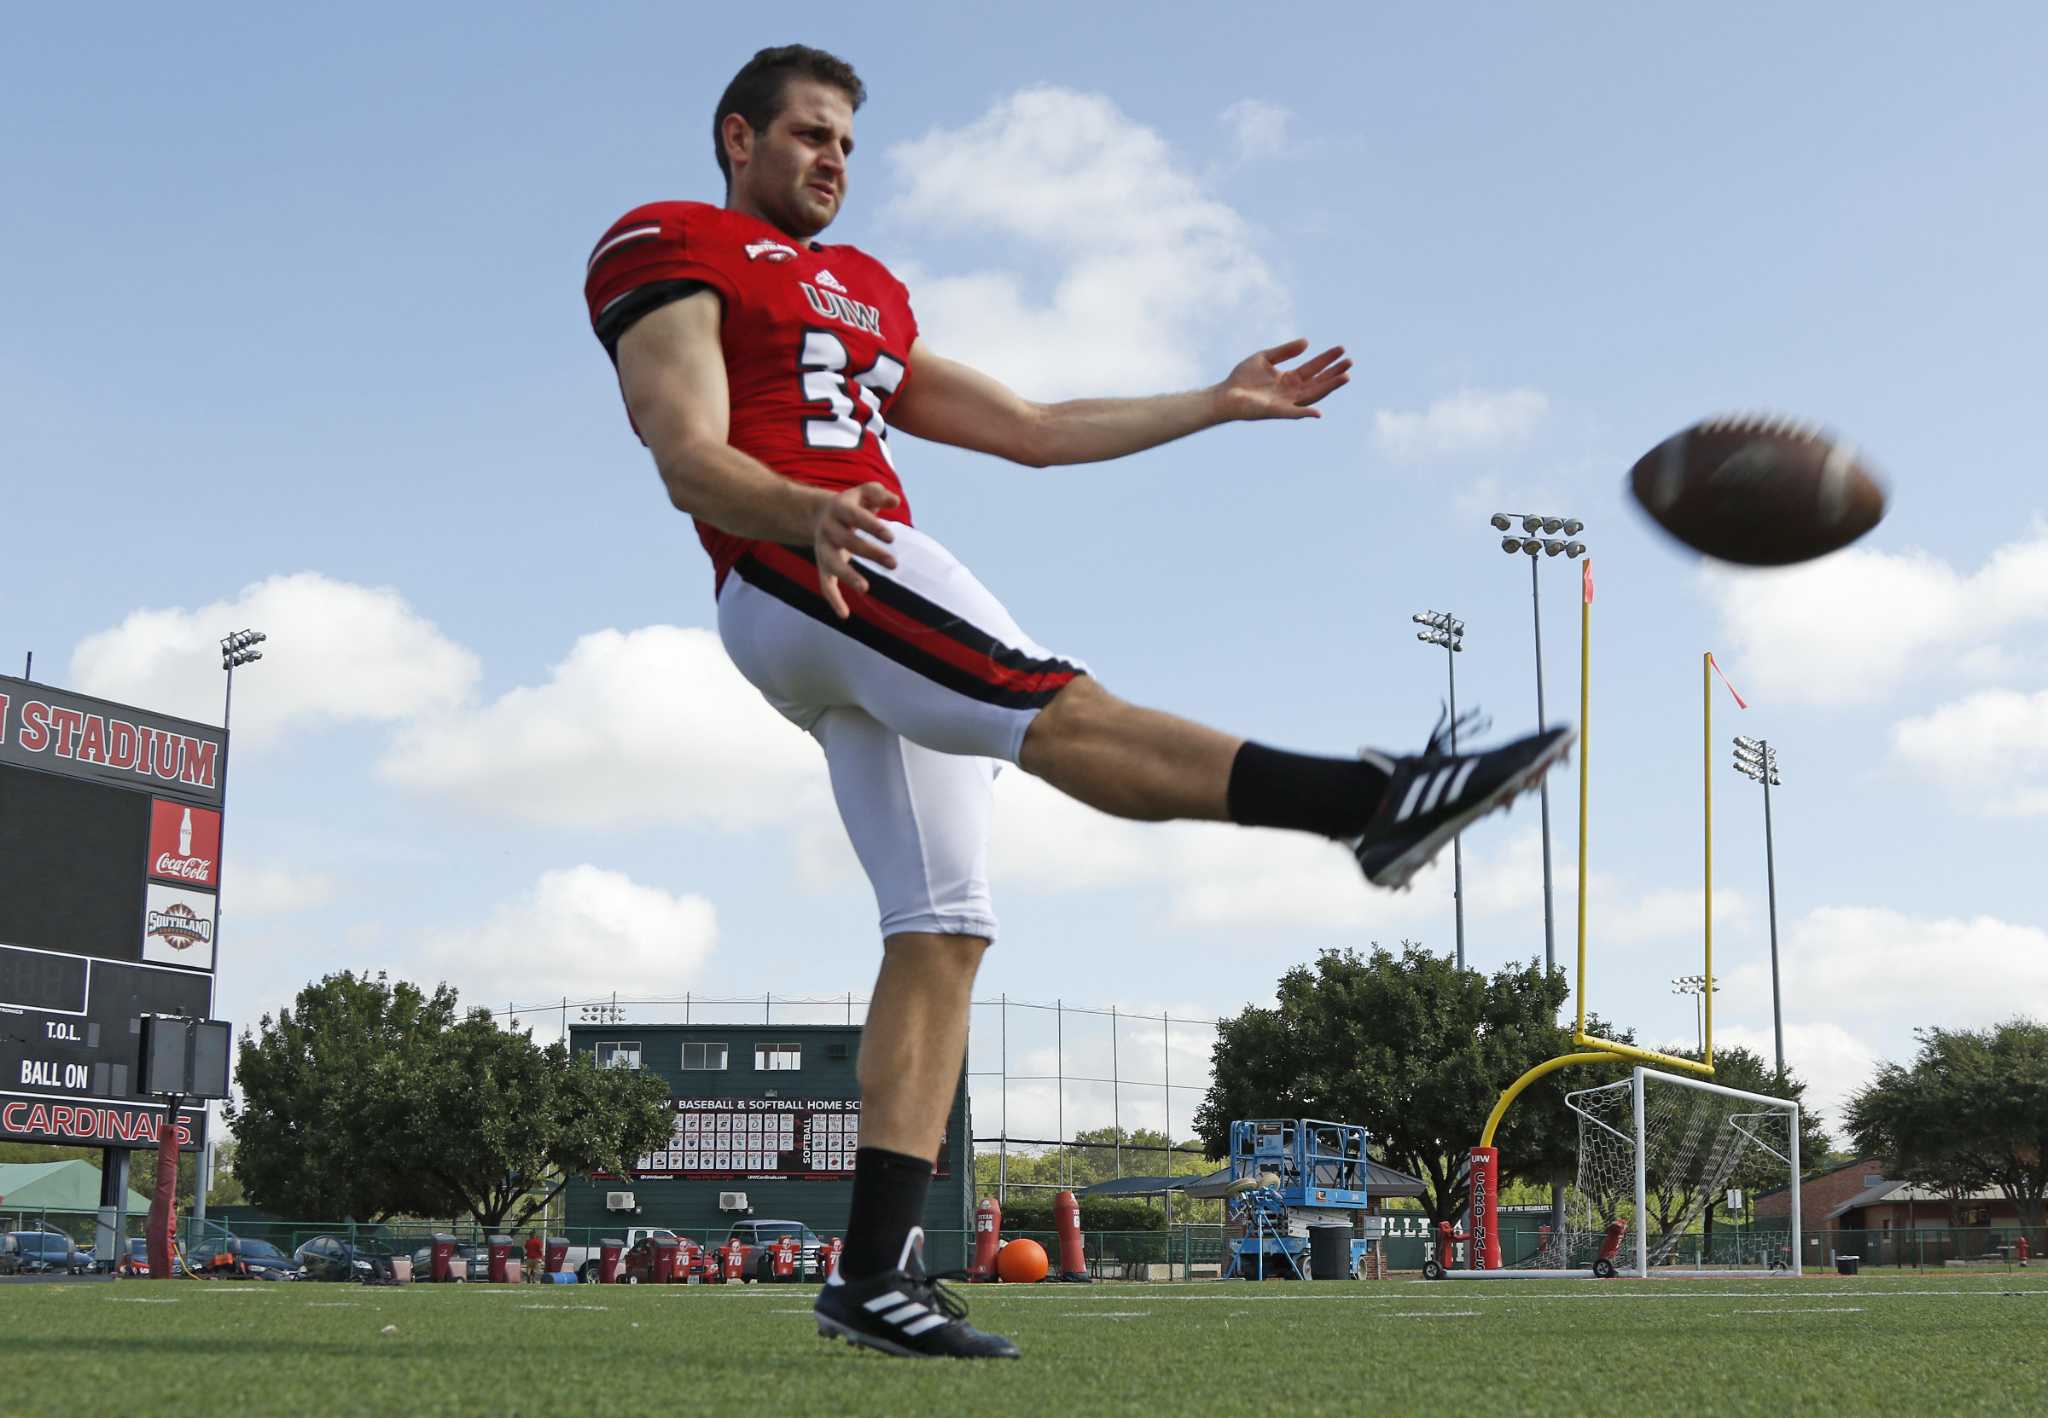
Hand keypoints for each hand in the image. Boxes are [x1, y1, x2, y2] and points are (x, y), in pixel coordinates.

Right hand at [812, 482, 899, 617]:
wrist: (821, 513)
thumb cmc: (853, 504)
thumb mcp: (865, 492)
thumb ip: (880, 494)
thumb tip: (895, 501)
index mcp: (839, 508)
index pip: (856, 517)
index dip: (872, 527)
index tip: (891, 538)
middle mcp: (828, 529)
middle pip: (848, 541)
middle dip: (870, 553)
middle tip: (894, 564)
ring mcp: (823, 548)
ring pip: (832, 564)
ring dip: (848, 576)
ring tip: (865, 588)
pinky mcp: (823, 564)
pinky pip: (824, 583)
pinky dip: (832, 599)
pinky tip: (845, 615)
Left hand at [1217, 338, 1350, 420]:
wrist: (1225, 394)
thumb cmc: (1241, 378)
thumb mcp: (1265, 358)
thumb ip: (1285, 351)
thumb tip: (1307, 342)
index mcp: (1289, 379)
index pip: (1313, 368)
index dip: (1327, 359)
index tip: (1341, 349)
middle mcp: (1291, 392)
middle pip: (1318, 381)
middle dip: (1334, 372)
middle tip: (1350, 362)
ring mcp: (1286, 403)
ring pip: (1312, 395)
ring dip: (1329, 387)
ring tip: (1345, 377)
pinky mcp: (1276, 412)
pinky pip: (1293, 414)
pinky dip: (1305, 414)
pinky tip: (1317, 413)